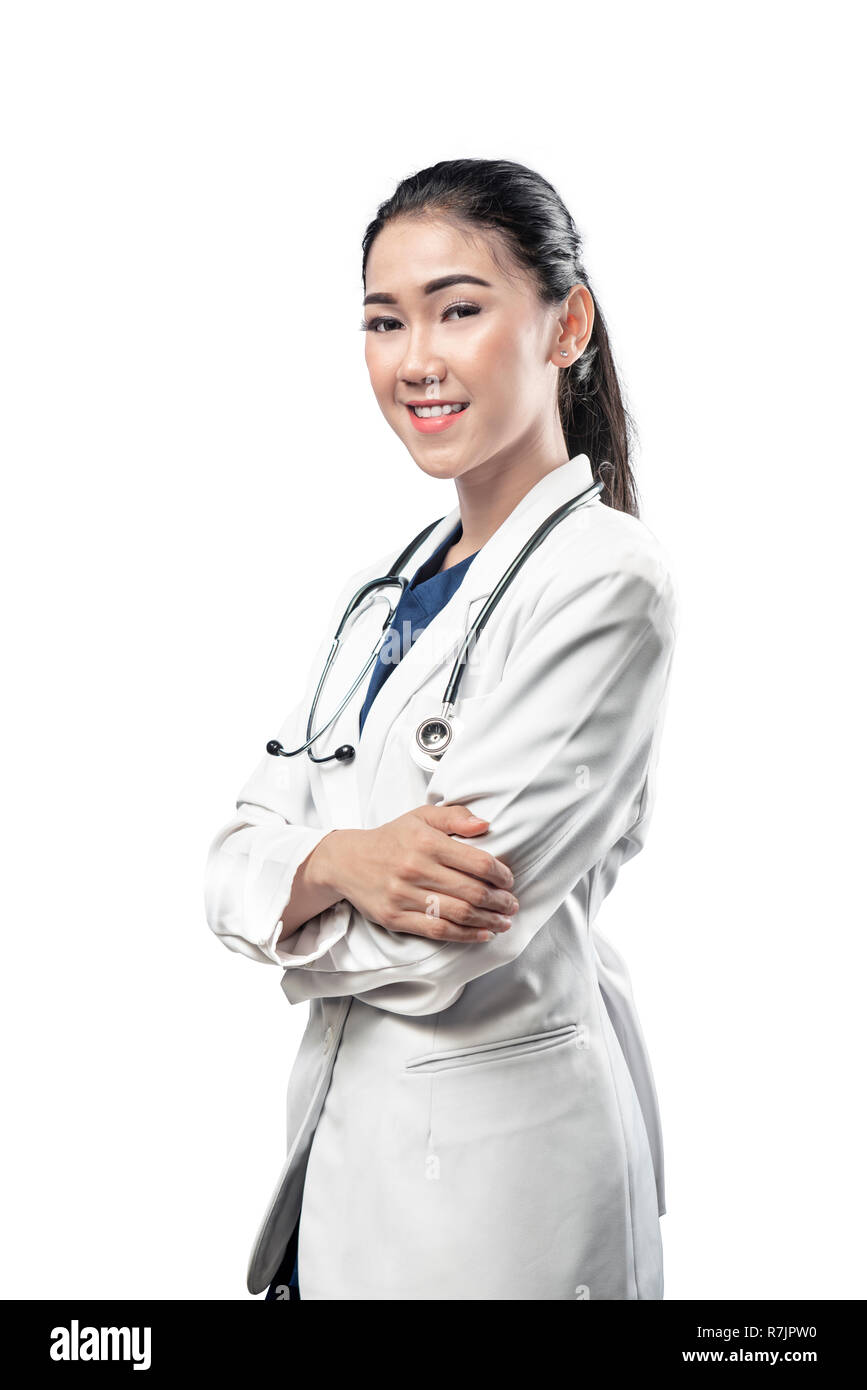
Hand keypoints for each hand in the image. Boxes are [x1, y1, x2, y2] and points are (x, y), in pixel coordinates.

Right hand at [311, 805, 518, 942]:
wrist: (346, 861)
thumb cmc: (391, 838)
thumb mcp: (421, 816)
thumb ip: (455, 817)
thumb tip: (486, 825)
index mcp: (427, 842)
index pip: (478, 862)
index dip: (501, 875)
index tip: (509, 880)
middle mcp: (416, 868)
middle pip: (472, 891)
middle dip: (499, 902)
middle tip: (512, 905)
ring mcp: (405, 895)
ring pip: (458, 914)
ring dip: (488, 921)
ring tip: (503, 923)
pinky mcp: (396, 917)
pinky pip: (438, 931)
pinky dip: (465, 936)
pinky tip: (482, 935)